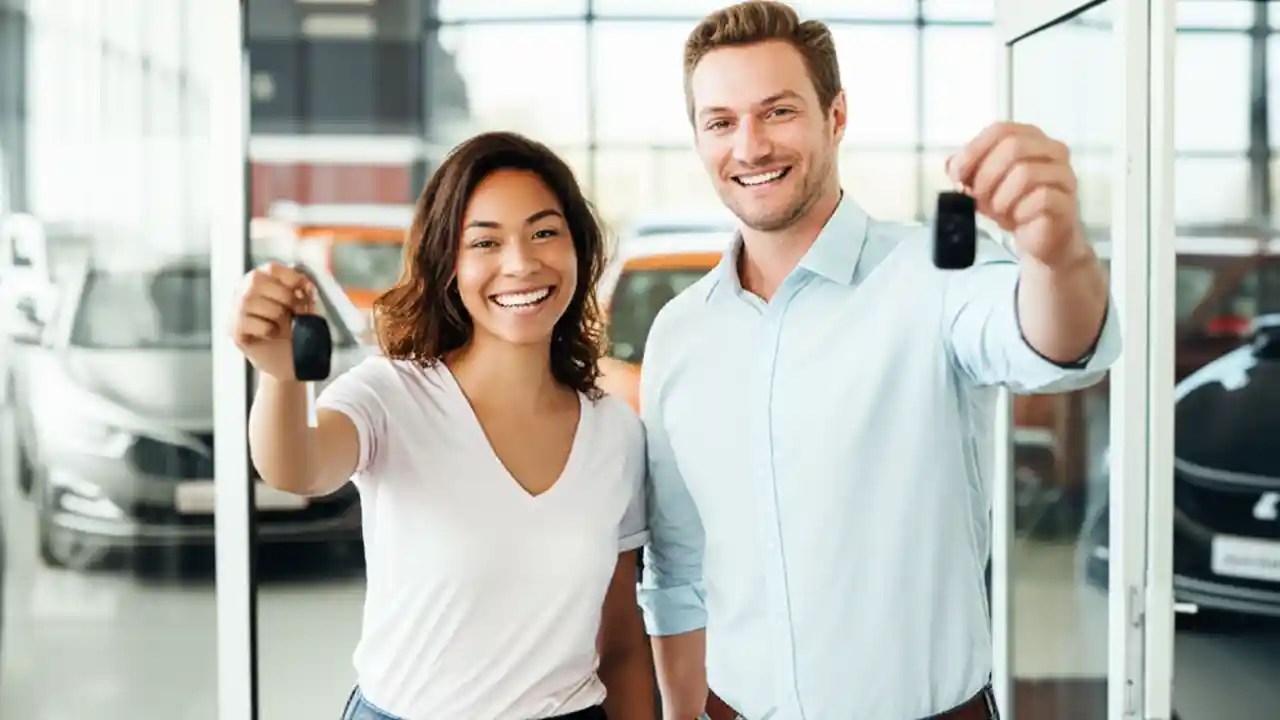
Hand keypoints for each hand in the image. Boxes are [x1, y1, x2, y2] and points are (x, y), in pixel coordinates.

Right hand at [229, 261, 314, 380]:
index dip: (292, 277)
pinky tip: (271, 335)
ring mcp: (236, 309)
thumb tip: (307, 288)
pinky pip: (251, 323)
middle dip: (284, 297)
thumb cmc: (296, 329)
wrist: (288, 360)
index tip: (307, 289)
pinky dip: (268, 330)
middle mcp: (244, 290)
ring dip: (276, 315)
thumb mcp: (307, 309)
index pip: (272, 268)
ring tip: (281, 324)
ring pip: (252, 301)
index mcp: (264, 279)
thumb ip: (307, 296)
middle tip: (296, 311)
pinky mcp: (234, 329)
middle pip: (258, 281)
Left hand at [947, 122, 1088, 267]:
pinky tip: (1017, 219)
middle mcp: (1051, 150)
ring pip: (1026, 173)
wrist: (1039, 237)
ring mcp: (1063, 174)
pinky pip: (1041, 198)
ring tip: (998, 211)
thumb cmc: (1012, 205)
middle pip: (1013, 148)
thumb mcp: (982, 185)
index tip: (957, 176)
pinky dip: (1019, 212)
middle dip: (986, 176)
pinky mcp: (1067, 200)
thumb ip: (967, 171)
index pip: (1000, 130)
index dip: (974, 151)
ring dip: (1001, 198)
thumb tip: (953, 166)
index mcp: (1029, 137)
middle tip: (977, 197)